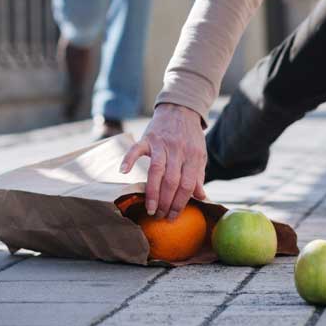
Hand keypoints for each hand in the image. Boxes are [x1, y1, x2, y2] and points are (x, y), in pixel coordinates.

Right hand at [119, 103, 207, 220]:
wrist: (181, 109)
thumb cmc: (190, 137)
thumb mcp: (200, 154)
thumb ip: (198, 175)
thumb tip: (201, 198)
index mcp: (193, 156)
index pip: (187, 184)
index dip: (181, 202)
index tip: (174, 217)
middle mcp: (178, 150)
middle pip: (172, 180)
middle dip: (166, 202)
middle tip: (160, 217)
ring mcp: (162, 144)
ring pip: (156, 170)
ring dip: (152, 192)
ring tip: (150, 209)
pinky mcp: (148, 137)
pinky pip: (136, 149)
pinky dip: (129, 159)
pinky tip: (124, 172)